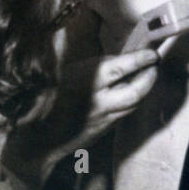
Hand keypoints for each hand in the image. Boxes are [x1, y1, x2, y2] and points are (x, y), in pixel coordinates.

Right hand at [21, 51, 158, 186]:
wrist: (34, 137)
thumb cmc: (42, 99)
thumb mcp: (64, 73)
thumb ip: (92, 67)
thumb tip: (118, 61)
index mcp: (85, 80)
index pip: (122, 66)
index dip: (141, 58)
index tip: (152, 52)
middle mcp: (98, 101)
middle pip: (136, 90)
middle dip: (150, 77)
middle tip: (154, 66)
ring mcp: (102, 118)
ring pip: (134, 104)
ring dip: (144, 89)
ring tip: (147, 77)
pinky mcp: (103, 130)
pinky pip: (124, 113)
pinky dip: (132, 101)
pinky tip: (131, 94)